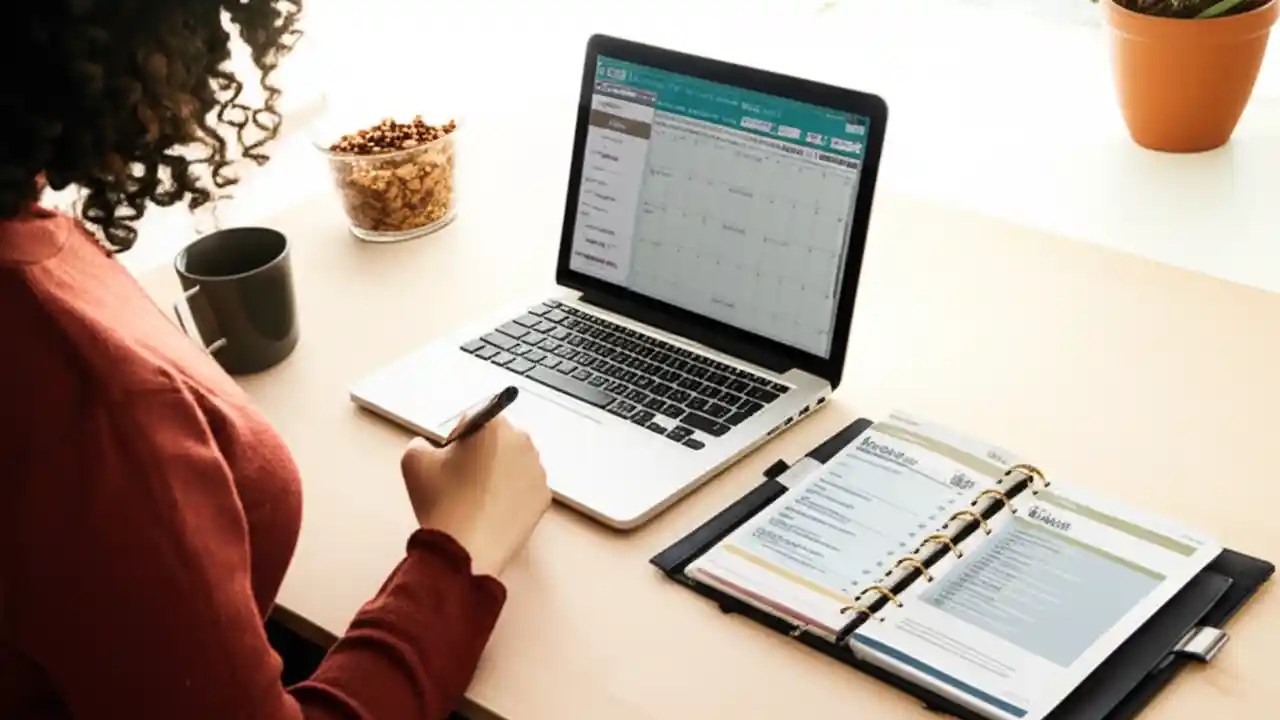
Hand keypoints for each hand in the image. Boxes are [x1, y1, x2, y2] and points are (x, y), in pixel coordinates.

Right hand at [400, 417, 550, 576]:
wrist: (466, 548)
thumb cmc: (442, 502)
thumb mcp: (414, 461)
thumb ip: (420, 442)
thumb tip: (428, 445)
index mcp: (493, 425)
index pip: (473, 419)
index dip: (458, 440)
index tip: (451, 460)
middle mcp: (522, 442)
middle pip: (498, 440)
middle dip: (482, 454)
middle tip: (462, 481)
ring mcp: (537, 470)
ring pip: (514, 464)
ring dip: (498, 474)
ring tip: (476, 499)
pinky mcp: (544, 497)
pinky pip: (525, 489)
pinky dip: (512, 496)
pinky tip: (492, 511)